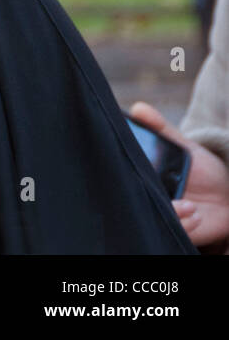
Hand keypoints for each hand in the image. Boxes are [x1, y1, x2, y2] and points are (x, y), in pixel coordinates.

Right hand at [130, 101, 228, 249]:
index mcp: (141, 174)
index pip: (121, 174)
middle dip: (144, 195)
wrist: (228, 195)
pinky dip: (183, 223)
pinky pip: (171, 231)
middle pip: (129, 198)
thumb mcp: (182, 145)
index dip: (122, 173)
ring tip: (190, 205)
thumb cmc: (202, 168)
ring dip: (171, 212)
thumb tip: (139, 108)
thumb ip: (160, 128)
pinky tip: (196, 213)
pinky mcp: (175, 229)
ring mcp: (159, 213)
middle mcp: (146, 195)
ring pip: (148, 216)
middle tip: (161, 191)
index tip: (136, 170)